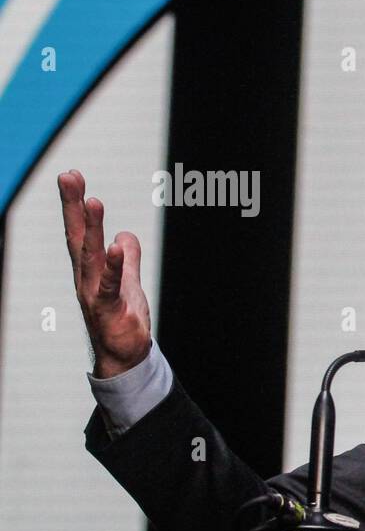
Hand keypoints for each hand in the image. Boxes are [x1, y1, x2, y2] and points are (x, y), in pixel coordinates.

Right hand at [57, 169, 152, 377]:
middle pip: (77, 237)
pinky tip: (114, 246)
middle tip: (69, 176)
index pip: (78, 231)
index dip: (74, 204)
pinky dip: (114, 266)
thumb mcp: (128, 281)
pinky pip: (111, 285)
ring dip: (91, 229)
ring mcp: (94, 294)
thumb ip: (128, 258)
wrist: (124, 355)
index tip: (71, 175)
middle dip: (74, 206)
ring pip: (91, 257)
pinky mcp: (110, 310)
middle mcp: (86, 278)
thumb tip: (125, 235)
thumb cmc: (121, 317)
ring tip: (93, 202)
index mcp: (89, 268)